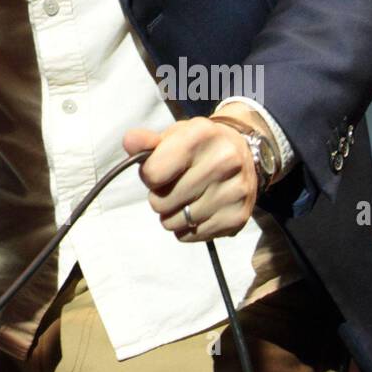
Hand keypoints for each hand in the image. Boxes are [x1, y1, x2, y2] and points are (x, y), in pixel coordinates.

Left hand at [122, 115, 258, 241]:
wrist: (242, 153)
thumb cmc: (199, 145)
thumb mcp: (174, 136)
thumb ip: (146, 142)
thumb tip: (129, 141)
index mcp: (201, 136)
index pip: (153, 174)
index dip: (149, 176)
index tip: (158, 170)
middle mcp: (223, 162)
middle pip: (162, 202)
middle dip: (160, 197)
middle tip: (174, 185)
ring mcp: (234, 192)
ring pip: (176, 222)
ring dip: (173, 214)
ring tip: (186, 198)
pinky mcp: (238, 217)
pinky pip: (193, 236)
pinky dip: (189, 227)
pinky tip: (199, 209)